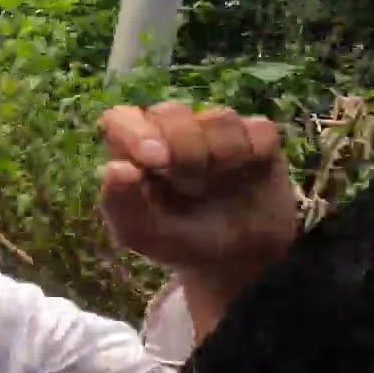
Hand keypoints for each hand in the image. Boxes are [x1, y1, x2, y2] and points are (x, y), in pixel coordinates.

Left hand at [97, 102, 298, 285]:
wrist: (240, 260)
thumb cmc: (181, 242)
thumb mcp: (141, 234)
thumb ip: (119, 203)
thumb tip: (115, 168)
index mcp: (135, 149)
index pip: (121, 118)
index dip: (134, 131)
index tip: (154, 159)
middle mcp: (171, 131)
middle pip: (172, 113)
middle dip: (184, 153)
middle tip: (190, 190)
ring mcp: (214, 130)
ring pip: (219, 118)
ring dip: (219, 157)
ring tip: (214, 187)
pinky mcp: (256, 137)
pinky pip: (258, 130)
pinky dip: (253, 155)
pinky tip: (246, 175)